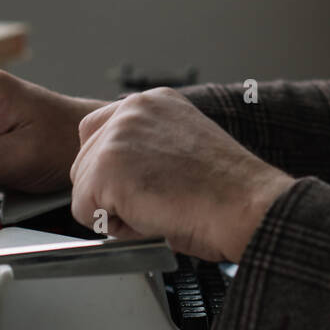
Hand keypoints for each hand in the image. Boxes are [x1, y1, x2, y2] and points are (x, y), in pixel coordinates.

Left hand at [69, 87, 294, 261]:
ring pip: (83, 187)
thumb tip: (125, 172)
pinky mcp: (106, 168)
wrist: (246, 204)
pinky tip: (151, 217)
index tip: (141, 182)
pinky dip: (114, 227)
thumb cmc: (229, 189)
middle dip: (110, 190)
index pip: (99, 131)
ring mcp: (117, 136)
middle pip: (84, 160)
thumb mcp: (186, 146)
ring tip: (157, 207)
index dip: (114, 168)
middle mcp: (133, 109)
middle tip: (156, 200)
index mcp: (154, 101)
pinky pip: (86, 213)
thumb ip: (149, 146)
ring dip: (114, 209)